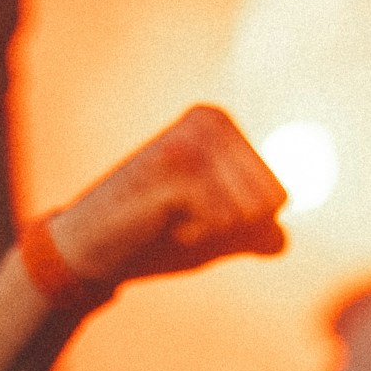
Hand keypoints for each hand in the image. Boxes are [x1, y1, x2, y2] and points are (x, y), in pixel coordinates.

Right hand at [39, 105, 288, 294]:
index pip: (278, 195)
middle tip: (182, 219)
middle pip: (270, 202)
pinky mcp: (176, 167)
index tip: (195, 216)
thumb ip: (251, 233)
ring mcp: (192, 140)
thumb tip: (282, 242)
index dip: (242, 226)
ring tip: (171, 219)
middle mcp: (210, 120)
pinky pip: (224, 220)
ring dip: (213, 232)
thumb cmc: (152, 238)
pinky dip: (196, 236)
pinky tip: (161, 223)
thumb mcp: (211, 234)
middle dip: (231, 229)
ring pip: (249, 212)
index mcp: (220, 124)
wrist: (88, 250)